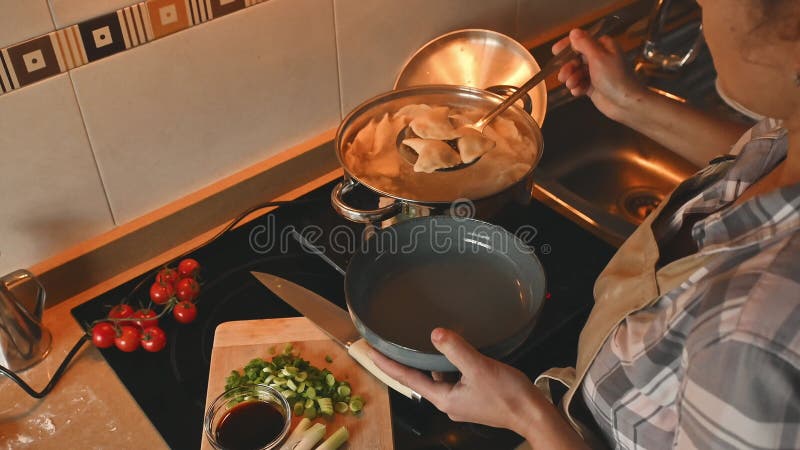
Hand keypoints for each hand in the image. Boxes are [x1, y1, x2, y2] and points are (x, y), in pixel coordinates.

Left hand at [369, 328, 584, 447]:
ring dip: (432, 361)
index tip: (371, 351)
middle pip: (421, 378)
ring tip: (423, 341)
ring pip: (439, 376)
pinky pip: (453, 377)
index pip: (408, 379)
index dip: (388, 364)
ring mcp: (460, 401)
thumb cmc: (508, 396)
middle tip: (391, 342)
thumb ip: (456, 350)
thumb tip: (435, 334)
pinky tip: (454, 350)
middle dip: (407, 361)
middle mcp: (448, 402)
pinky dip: (449, 364)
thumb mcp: (479, 367)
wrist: (532, 414)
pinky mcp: (473, 396)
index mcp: (443, 398)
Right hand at [552, 28, 647, 121]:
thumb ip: (584, 43)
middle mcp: (600, 58)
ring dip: (571, 78)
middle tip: (562, 75)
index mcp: (604, 46)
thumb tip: (573, 32)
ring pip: (576, 72)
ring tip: (571, 85)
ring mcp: (597, 73)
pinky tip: (577, 92)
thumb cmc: (615, 78)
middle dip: (569, 67)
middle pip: (576, 58)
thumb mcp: (598, 57)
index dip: (568, 46)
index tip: (555, 51)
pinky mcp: (594, 86)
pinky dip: (577, 87)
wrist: (626, 103)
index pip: (582, 41)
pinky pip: (580, 83)